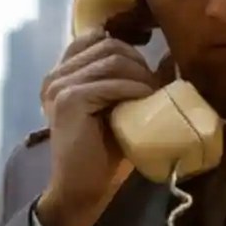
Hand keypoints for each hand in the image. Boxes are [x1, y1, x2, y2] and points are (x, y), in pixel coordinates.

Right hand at [36, 27, 160, 225]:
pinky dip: (134, 89)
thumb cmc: (105, 152)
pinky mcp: (69, 100)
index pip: (96, 38)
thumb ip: (130, 80)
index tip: (147, 70)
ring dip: (141, 76)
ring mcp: (59, 86)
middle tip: (155, 88)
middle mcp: (56, 75)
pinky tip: (145, 102)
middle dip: (139, 63)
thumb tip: (169, 57)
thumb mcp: (120, 108)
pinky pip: (111, 83)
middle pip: (109, 45)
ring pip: (112, 60)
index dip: (128, 48)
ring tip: (153, 97)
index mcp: (63, 74)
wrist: (84, 188)